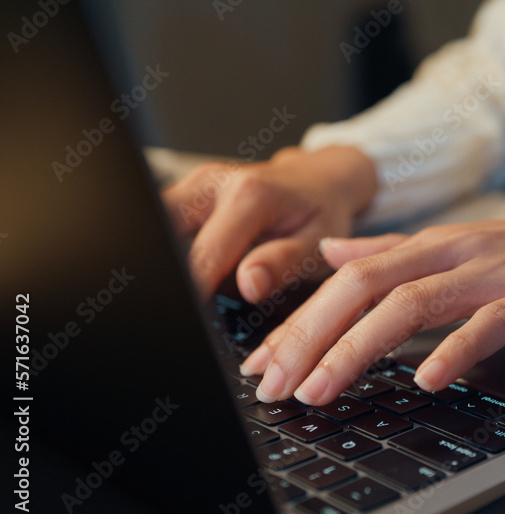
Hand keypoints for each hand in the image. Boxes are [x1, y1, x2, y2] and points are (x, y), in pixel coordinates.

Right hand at [161, 145, 376, 301]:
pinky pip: (166, 220)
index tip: (191, 318)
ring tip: (189, 284)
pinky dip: (171, 246)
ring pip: (157, 221)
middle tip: (180, 299)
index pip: (204, 255)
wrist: (321, 179)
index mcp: (250, 195)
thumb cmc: (322, 212)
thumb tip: (249, 284)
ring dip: (167, 254)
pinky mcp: (190, 190)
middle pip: (163, 228)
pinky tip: (188, 267)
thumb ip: (283, 264)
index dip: (193, 290)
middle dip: (167, 267)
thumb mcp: (317, 244)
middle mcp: (216, 183)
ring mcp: (198, 183)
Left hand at [241, 185, 504, 404]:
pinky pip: (486, 324)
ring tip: (322, 390)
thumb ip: (393, 251)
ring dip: (357, 348)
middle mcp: (452, 252)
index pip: (346, 279)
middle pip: (363, 288)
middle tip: (273, 384)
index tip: (263, 364)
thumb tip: (334, 255)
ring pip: (410, 304)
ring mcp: (492, 273)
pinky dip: (453, 350)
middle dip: (309, 338)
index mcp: (430, 244)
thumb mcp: (459, 243)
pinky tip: (426, 379)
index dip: (299, 320)